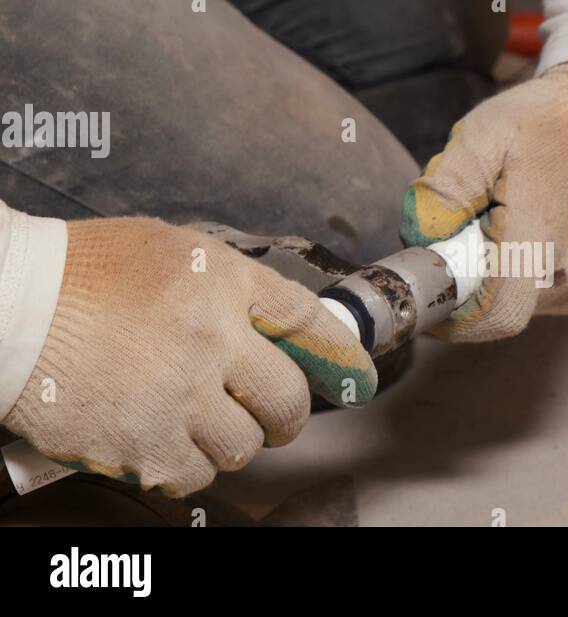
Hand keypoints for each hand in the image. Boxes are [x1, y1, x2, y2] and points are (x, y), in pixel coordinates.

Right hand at [1, 217, 375, 496]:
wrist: (11, 306)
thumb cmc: (86, 273)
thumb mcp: (173, 251)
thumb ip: (235, 287)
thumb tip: (288, 326)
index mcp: (220, 283)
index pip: (308, 322)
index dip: (343, 355)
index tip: (359, 377)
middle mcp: (209, 341)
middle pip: (288, 400)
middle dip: (287, 415)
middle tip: (274, 416)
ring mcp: (177, 397)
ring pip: (244, 445)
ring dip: (231, 438)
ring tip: (198, 420)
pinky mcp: (143, 445)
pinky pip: (196, 475)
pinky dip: (189, 464)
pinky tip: (164, 439)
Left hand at [401, 57, 567, 341]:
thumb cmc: (550, 119)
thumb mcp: (484, 134)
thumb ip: (445, 189)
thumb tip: (421, 239)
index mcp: (542, 247)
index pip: (485, 317)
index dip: (446, 311)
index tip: (422, 280)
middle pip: (490, 311)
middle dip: (461, 280)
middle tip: (456, 226)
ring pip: (510, 307)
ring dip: (485, 275)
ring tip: (489, 217)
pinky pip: (532, 297)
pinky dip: (510, 273)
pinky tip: (513, 228)